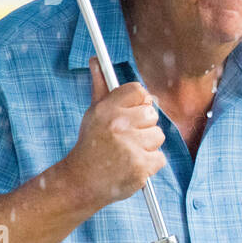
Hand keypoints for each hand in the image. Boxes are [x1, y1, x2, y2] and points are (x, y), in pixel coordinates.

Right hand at [63, 59, 165, 208]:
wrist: (81, 183)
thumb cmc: (90, 145)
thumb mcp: (92, 114)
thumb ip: (100, 87)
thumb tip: (96, 60)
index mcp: (106, 109)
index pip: (139, 91)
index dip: (139, 103)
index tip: (132, 113)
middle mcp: (118, 124)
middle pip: (152, 114)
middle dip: (143, 127)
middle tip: (125, 139)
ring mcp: (130, 146)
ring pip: (158, 136)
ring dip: (147, 146)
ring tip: (126, 153)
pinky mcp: (141, 166)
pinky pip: (160, 157)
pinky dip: (150, 164)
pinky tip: (131, 166)